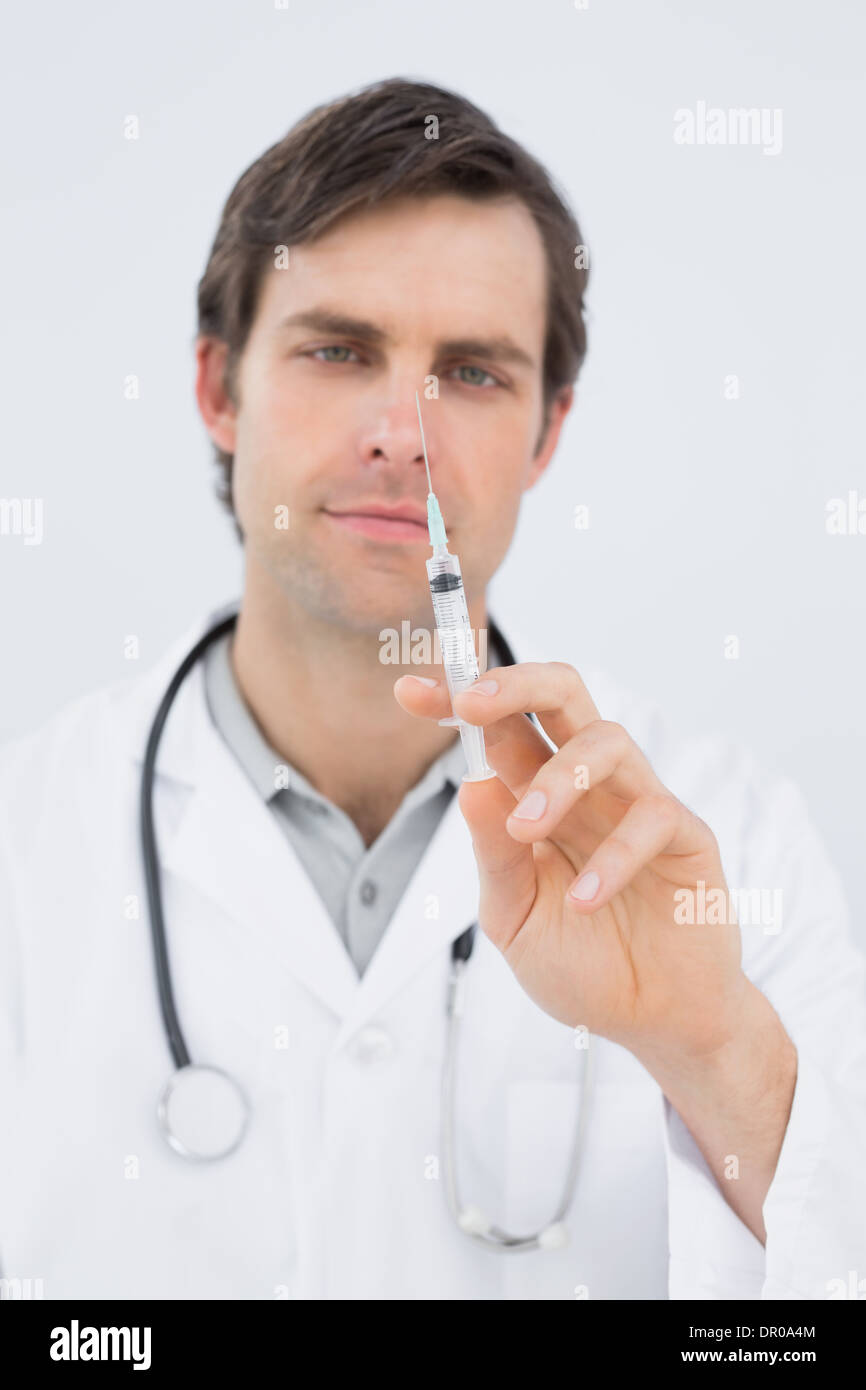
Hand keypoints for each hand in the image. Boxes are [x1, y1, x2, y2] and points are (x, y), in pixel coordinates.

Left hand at [395, 661, 748, 1063]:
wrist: (653, 1023)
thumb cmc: (582, 963)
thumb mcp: (514, 918)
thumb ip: (495, 856)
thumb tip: (469, 785)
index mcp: (539, 796)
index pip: (501, 727)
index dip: (456, 701)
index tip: (409, 693)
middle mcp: (589, 787)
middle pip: (563, 692)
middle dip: (514, 684)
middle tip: (471, 705)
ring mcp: (639, 805)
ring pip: (606, 741)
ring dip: (559, 776)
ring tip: (527, 828)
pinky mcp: (687, 838)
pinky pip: (654, 816)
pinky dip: (614, 855)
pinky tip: (584, 900)